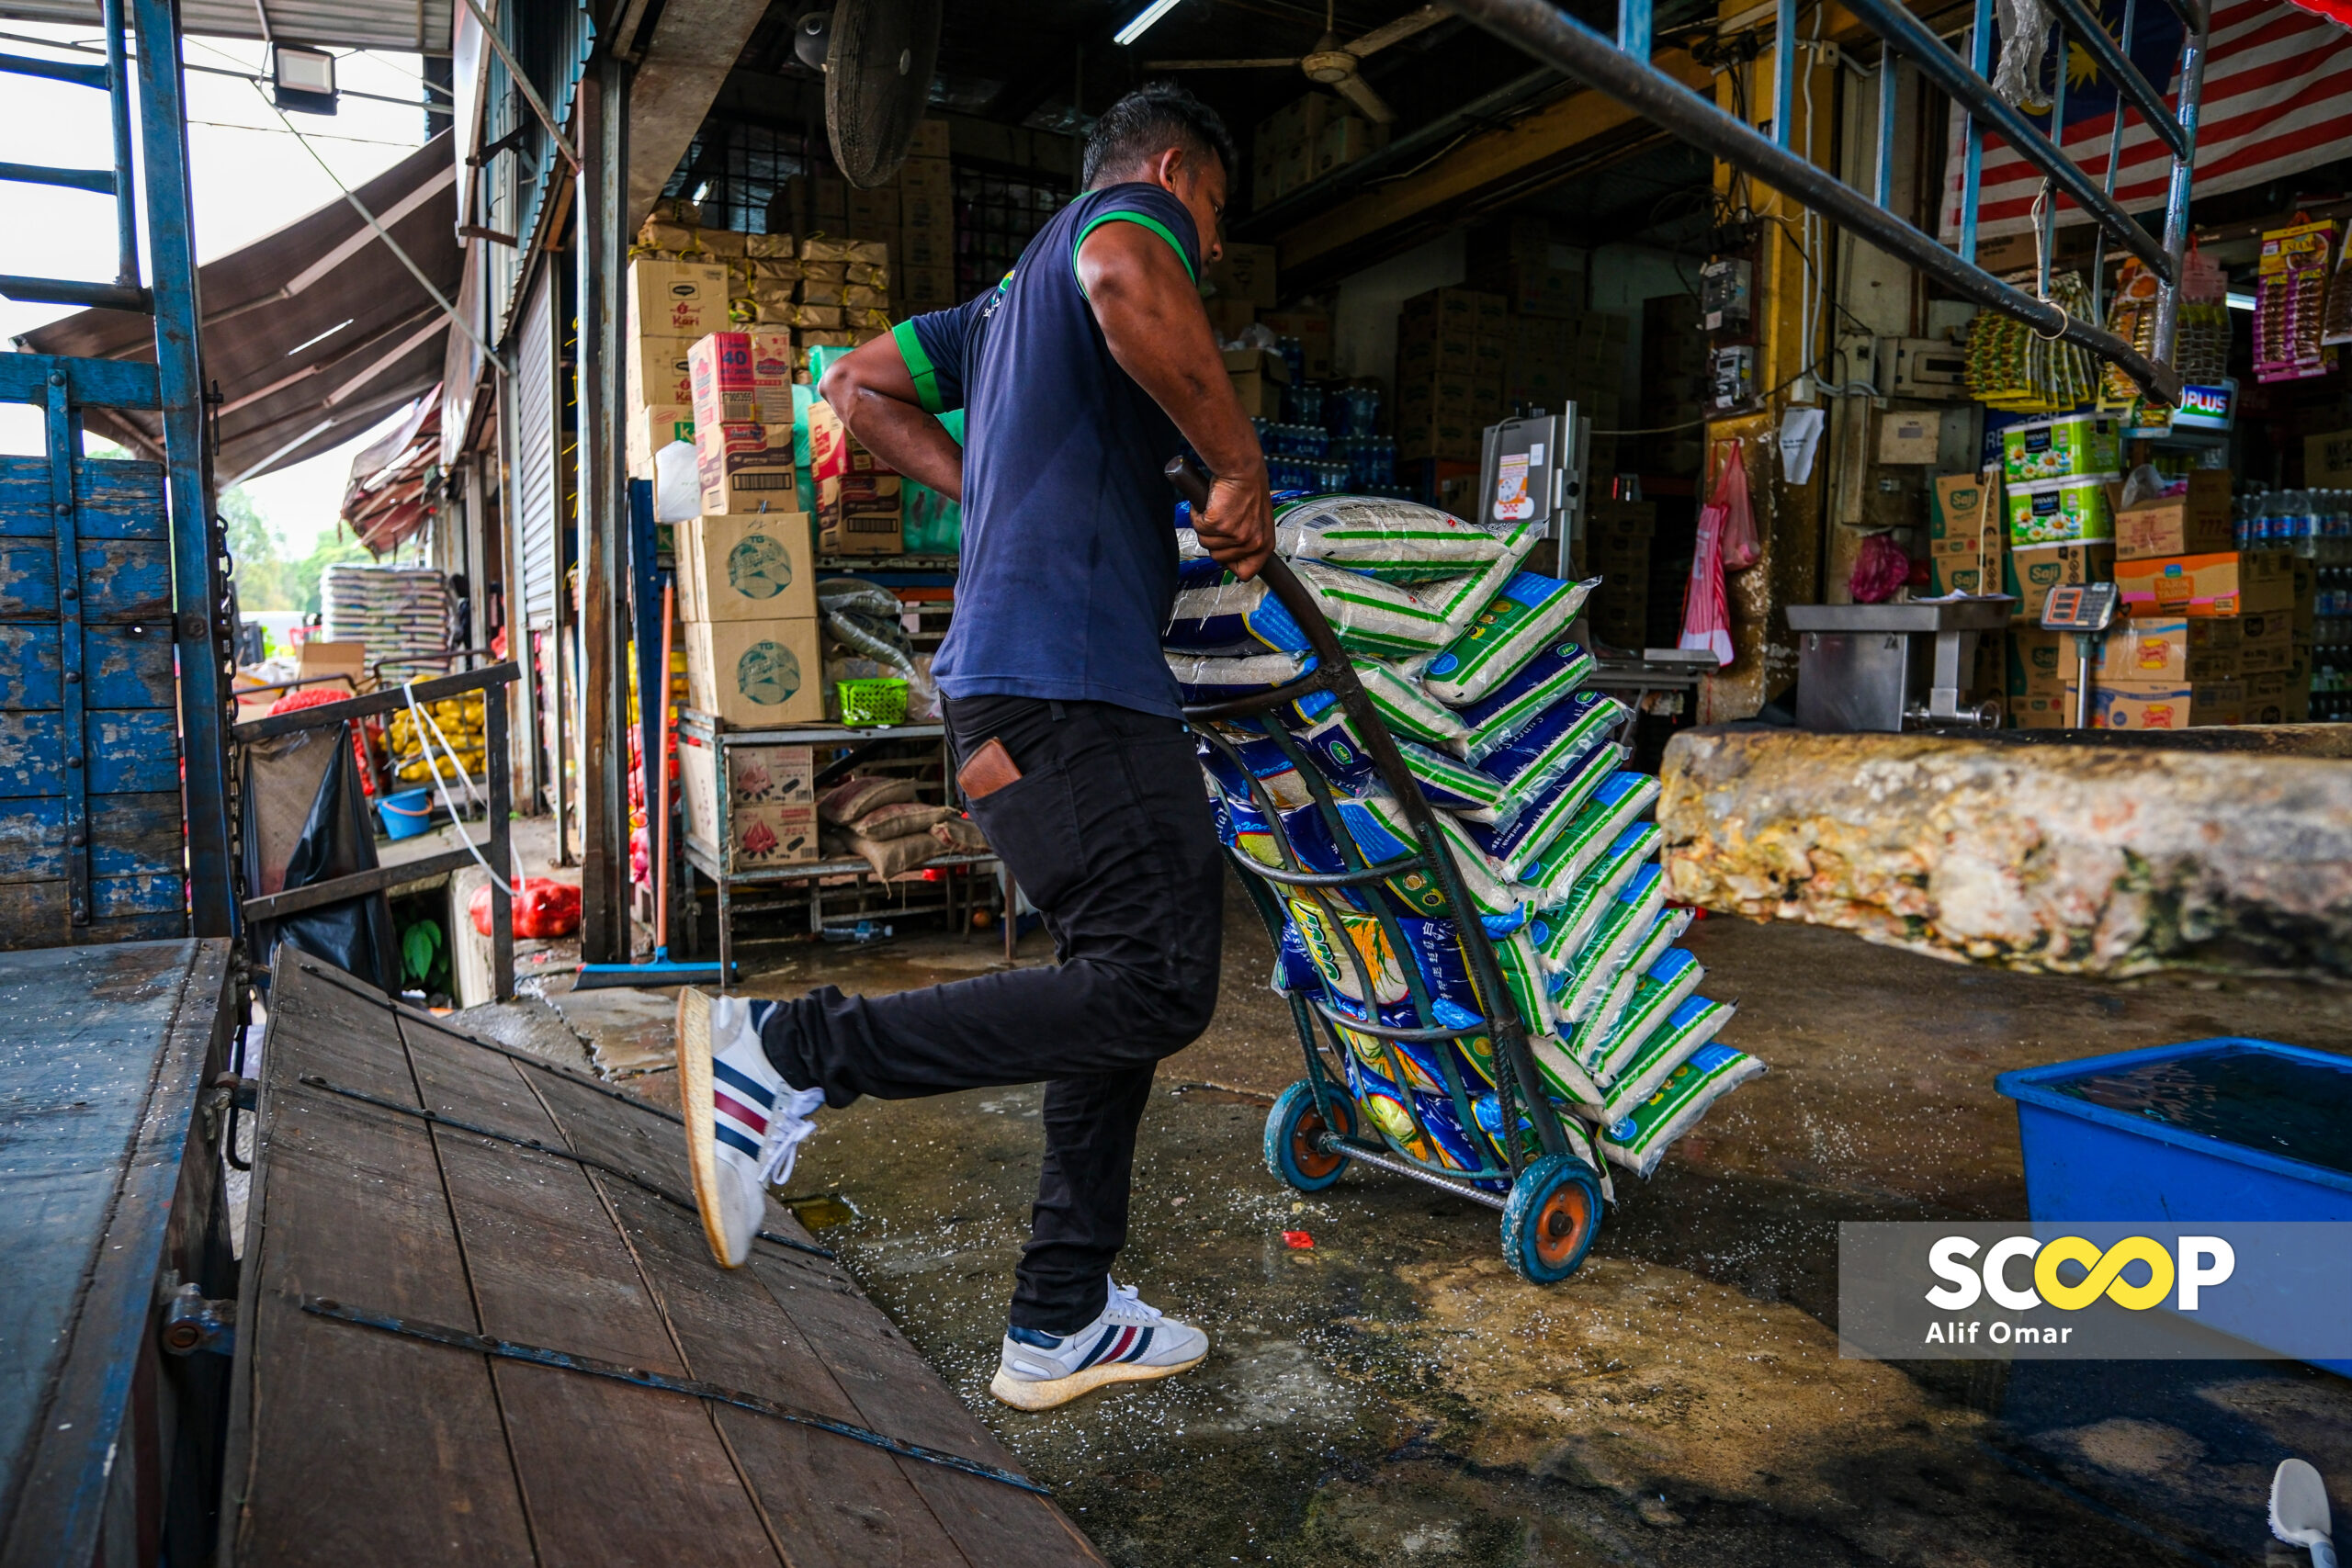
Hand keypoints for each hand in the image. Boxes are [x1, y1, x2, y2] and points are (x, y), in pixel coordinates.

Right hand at [1194, 464, 1273, 579]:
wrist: (1241, 469)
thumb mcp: (1257, 521)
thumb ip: (1247, 540)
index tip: (1225, 551)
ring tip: (1217, 508)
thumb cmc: (1248, 489)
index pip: (1246, 573)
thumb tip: (1229, 558)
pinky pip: (1198, 526)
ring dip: (1206, 526)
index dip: (1231, 563)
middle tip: (1222, 519)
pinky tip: (1210, 502)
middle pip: (1219, 558)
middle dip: (1214, 539)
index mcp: (1264, 544)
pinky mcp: (1217, 524)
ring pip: (1206, 543)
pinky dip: (1198, 514)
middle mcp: (1251, 543)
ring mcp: (1234, 535)